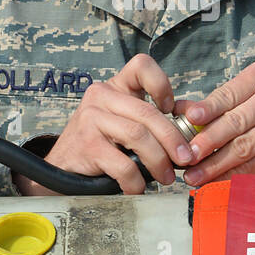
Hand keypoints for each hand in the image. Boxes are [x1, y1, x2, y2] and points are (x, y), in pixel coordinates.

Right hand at [13, 54, 195, 195]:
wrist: (61, 168)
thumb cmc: (101, 145)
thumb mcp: (126, 124)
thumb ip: (155, 120)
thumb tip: (193, 124)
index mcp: (116, 87)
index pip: (141, 65)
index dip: (162, 83)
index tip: (171, 108)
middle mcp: (101, 96)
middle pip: (148, 113)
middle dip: (173, 139)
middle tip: (185, 159)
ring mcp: (91, 118)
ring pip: (138, 136)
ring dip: (159, 161)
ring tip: (167, 177)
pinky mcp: (87, 144)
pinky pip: (123, 164)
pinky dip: (137, 181)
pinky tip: (139, 188)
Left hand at [179, 60, 254, 185]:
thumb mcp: (245, 100)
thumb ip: (214, 105)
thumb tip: (178, 110)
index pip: (229, 94)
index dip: (207, 108)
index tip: (188, 119)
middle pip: (235, 122)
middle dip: (207, 142)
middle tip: (186, 156)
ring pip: (243, 148)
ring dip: (215, 165)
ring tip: (193, 175)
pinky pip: (254, 167)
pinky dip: (231, 177)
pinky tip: (215, 182)